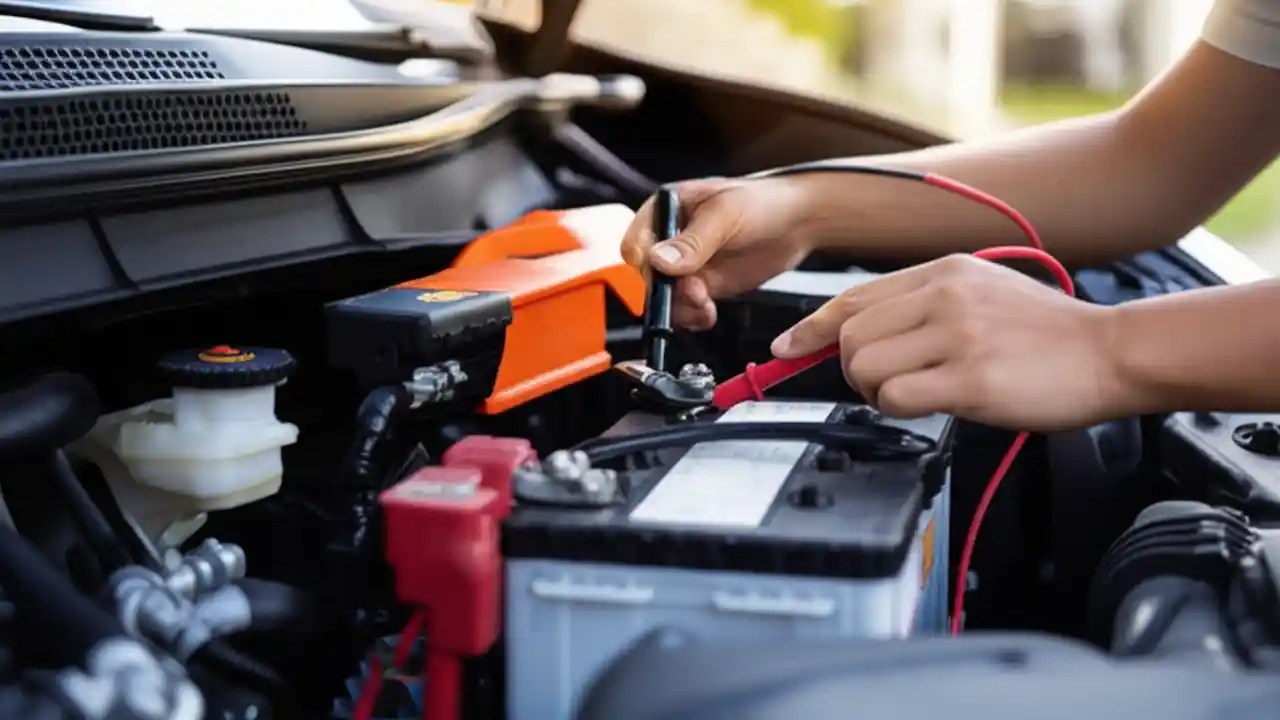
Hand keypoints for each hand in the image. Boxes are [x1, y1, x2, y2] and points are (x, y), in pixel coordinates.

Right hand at [621, 177, 817, 329]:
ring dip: (681, 307)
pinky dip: (693, 316)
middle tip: (696, 291)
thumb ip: (693, 241)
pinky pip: (685, 308)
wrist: (799, 223)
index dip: (646, 262)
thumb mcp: (726, 216)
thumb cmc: (765, 202)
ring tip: (705, 303)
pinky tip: (708, 312)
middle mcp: (672, 238)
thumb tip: (659, 260)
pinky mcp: (703, 285)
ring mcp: (687, 264)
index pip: (637, 241)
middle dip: (668, 290)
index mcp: (667, 208)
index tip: (666, 274)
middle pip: (648, 275)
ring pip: (665, 297)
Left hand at [770, 254, 1126, 430]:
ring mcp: (958, 336)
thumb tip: (854, 333)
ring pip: (861, 367)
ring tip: (911, 394)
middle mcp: (945, 296)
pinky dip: (898, 408)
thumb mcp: (981, 294)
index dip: (810, 328)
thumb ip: (922, 305)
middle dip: (850, 368)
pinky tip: (931, 405)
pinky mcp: (971, 380)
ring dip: (872, 392)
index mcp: (943, 272)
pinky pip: (894, 397)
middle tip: (885, 383)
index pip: (852, 298)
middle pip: (848, 335)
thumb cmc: (1046, 333)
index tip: (785, 350)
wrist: (1111, 353)